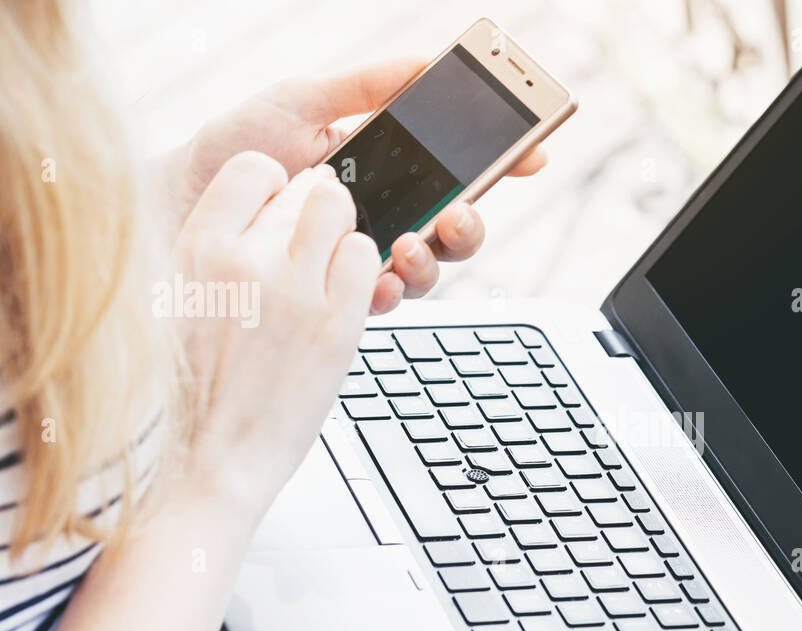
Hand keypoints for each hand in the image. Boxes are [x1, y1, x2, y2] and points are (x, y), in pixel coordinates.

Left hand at [162, 57, 546, 312]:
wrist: (173, 204)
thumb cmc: (229, 154)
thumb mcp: (299, 105)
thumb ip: (366, 87)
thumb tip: (427, 60)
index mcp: (387, 170)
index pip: (458, 170)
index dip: (501, 165)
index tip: (532, 153)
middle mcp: (384, 218)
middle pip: (457, 230)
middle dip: (474, 225)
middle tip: (463, 211)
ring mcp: (360, 262)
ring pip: (428, 271)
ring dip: (434, 260)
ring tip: (412, 242)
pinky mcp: (333, 299)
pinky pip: (380, 304)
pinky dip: (384, 291)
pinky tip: (374, 276)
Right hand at [173, 153, 379, 516]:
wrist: (206, 460)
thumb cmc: (189, 389)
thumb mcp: (173, 301)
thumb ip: (211, 250)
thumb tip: (257, 210)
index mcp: (197, 248)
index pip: (254, 169)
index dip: (274, 186)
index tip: (276, 211)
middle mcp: (247, 260)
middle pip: (307, 191)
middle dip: (313, 211)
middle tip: (309, 243)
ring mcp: (298, 292)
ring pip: (343, 215)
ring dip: (341, 237)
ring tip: (324, 271)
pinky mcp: (338, 325)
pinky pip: (367, 259)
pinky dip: (364, 269)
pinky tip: (343, 294)